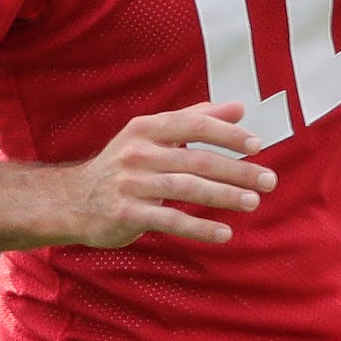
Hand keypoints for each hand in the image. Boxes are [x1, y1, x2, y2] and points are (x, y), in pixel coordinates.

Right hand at [58, 102, 276, 248]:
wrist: (72, 200)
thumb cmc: (123, 166)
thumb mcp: (152, 136)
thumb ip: (195, 119)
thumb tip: (239, 107)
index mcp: (147, 129)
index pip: (194, 125)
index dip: (227, 134)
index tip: (257, 146)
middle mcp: (138, 153)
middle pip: (197, 160)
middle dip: (237, 171)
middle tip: (269, 181)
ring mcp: (131, 184)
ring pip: (188, 189)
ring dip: (225, 197)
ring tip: (253, 203)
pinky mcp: (127, 213)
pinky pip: (171, 220)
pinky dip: (200, 228)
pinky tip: (225, 233)